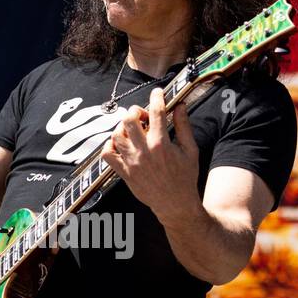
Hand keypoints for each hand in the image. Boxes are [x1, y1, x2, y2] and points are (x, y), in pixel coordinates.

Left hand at [100, 87, 199, 219]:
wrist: (175, 205)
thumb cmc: (185, 178)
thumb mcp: (191, 150)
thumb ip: (184, 126)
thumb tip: (180, 106)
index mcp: (162, 143)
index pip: (156, 111)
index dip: (157, 97)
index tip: (158, 92)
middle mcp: (144, 151)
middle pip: (129, 119)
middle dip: (136, 111)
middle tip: (143, 116)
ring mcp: (131, 162)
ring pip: (116, 134)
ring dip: (124, 127)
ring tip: (133, 130)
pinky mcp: (124, 172)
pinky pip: (107, 154)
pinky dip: (110, 145)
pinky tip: (120, 144)